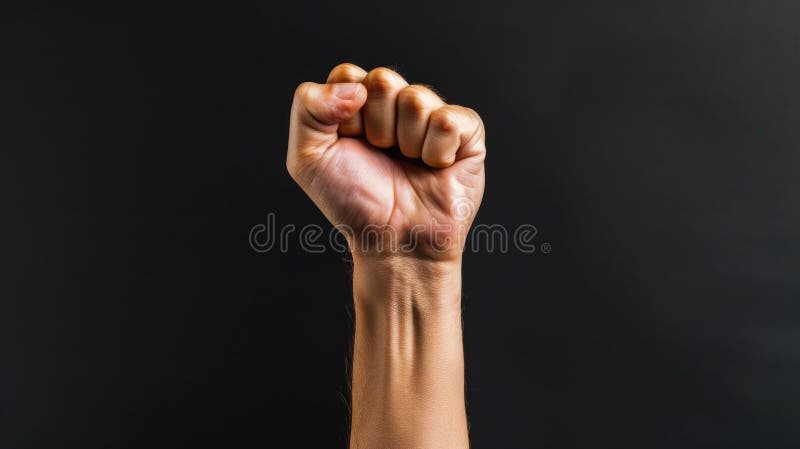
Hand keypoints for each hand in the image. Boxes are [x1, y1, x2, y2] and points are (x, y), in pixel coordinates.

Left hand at [287, 63, 485, 260]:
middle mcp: (397, 105)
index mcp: (359, 104)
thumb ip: (308, 107)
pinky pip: (448, 119)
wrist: (394, 241)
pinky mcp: (467, 132)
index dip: (344, 115)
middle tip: (382, 156)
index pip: (348, 75)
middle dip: (376, 127)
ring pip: (416, 99)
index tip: (348, 145)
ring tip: (409, 164)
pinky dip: (436, 151)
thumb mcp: (307, 158)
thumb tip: (356, 87)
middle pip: (383, 80)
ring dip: (406, 143)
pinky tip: (435, 168)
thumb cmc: (355, 203)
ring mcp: (433, 115)